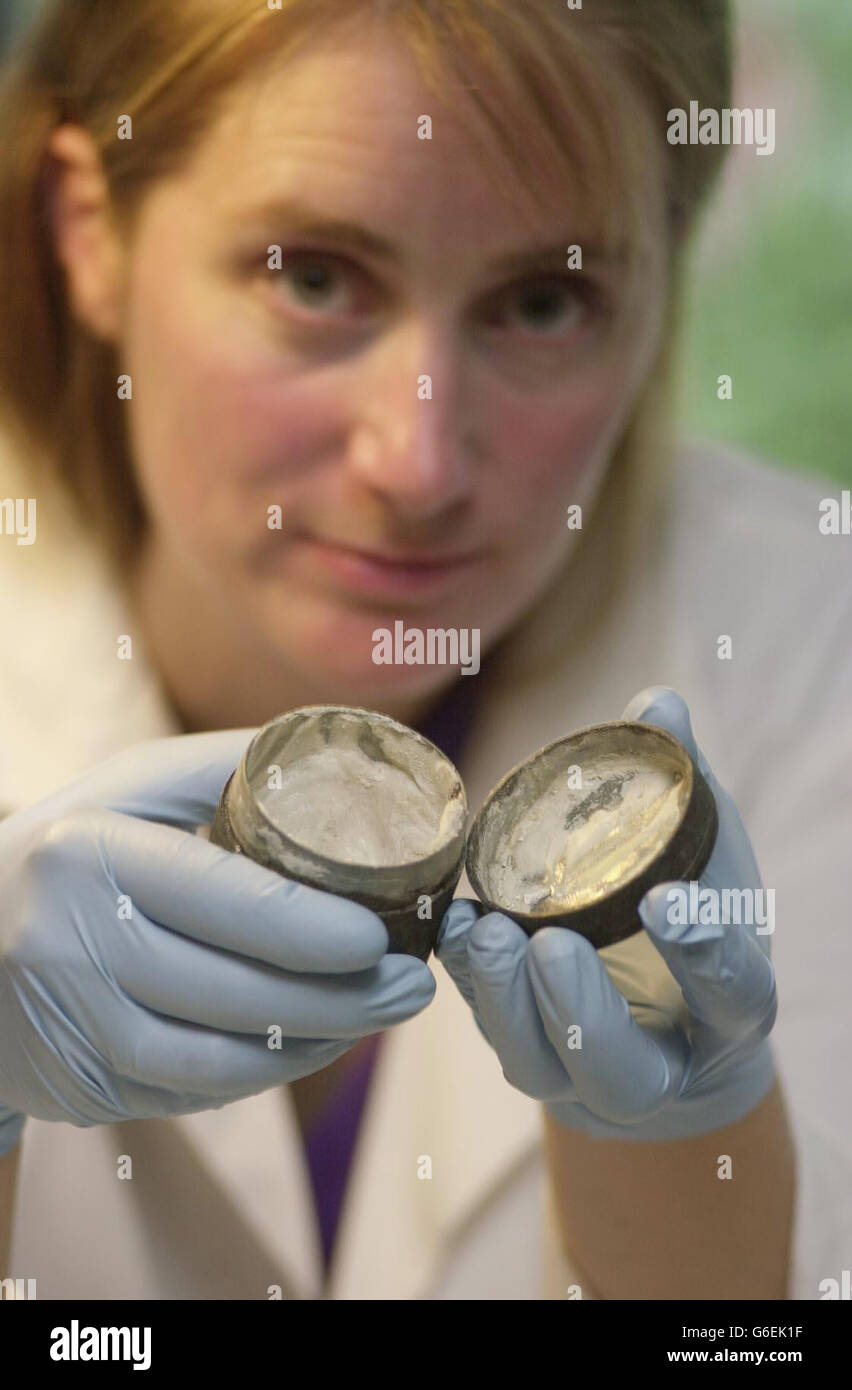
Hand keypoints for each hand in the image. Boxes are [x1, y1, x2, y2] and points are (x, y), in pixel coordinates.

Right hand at [0, 731, 433, 1154]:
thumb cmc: (75, 845)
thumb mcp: (129, 787)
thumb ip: (227, 769)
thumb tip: (342, 759)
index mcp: (89, 853)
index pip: (222, 900)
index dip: (311, 930)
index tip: (380, 938)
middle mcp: (68, 944)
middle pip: (230, 993)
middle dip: (340, 1000)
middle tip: (408, 988)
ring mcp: (67, 1027)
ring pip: (214, 1061)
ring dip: (311, 1048)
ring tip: (375, 1020)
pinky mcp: (75, 1084)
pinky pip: (188, 1093)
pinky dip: (258, 1077)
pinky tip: (307, 1047)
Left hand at [437, 687, 776, 1139]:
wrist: (668, 1017)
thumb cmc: (690, 915)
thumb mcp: (703, 855)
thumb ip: (683, 787)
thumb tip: (657, 703)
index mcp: (728, 1013)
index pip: (732, 996)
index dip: (706, 956)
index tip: (670, 903)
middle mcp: (661, 1065)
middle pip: (622, 1068)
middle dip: (581, 1008)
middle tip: (551, 943)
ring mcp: (584, 1077)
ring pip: (543, 1066)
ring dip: (505, 998)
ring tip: (486, 930)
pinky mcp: (529, 1059)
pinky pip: (492, 1034)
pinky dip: (467, 983)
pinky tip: (453, 928)